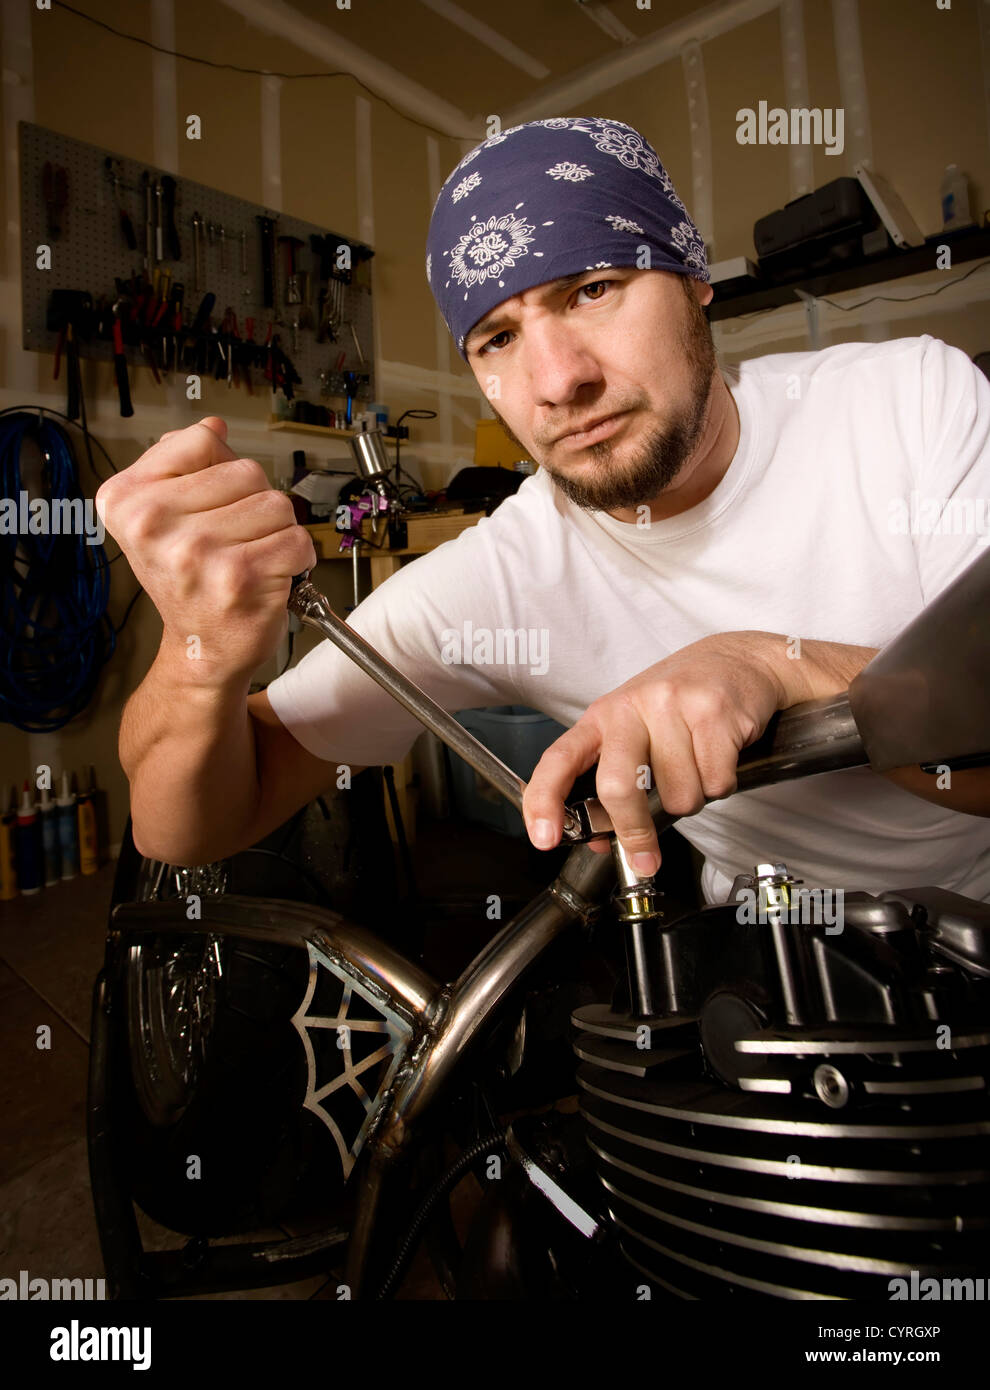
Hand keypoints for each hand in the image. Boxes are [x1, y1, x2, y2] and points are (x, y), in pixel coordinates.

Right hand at [95, 417, 315, 684]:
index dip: (221, 468)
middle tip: (232, 541)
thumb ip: (185, 465)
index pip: (202, 439)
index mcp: (126, 499)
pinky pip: (296, 539)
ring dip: (275, 532)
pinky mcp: (240, 577)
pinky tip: (270, 575)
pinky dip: (296, 558)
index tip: (209, 503)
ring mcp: (196, 551)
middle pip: (247, 471)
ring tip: (249, 558)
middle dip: (254, 503)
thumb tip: (213, 424)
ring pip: (276, 504)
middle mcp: (152, 524)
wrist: (201, 649)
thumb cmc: (187, 582)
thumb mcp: (164, 516)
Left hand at [522, 632, 784, 872]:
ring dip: (692, 800)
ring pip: (678, 797)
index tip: (544, 838)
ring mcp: (672, 706)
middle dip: (633, 832)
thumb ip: (614, 780)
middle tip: (645, 858)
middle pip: (618, 787)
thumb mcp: (636, 731)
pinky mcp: (714, 712)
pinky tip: (719, 757)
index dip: (544, 801)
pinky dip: (721, 786)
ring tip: (697, 768)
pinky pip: (715, 784)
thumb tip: (601, 842)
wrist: (739, 661)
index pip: (559, 759)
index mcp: (603, 716)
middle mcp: (631, 707)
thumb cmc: (681, 702)